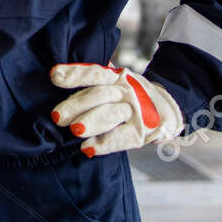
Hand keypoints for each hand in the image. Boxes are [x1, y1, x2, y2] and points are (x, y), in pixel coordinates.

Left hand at [49, 63, 181, 156]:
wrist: (168, 110)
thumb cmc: (129, 98)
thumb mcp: (116, 84)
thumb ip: (93, 84)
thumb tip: (57, 81)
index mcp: (116, 77)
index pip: (94, 73)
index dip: (74, 73)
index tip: (54, 76)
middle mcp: (127, 90)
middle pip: (99, 95)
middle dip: (76, 105)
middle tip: (56, 116)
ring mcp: (135, 111)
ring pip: (111, 114)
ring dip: (91, 122)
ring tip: (74, 130)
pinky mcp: (142, 132)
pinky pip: (122, 137)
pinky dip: (104, 144)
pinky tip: (87, 149)